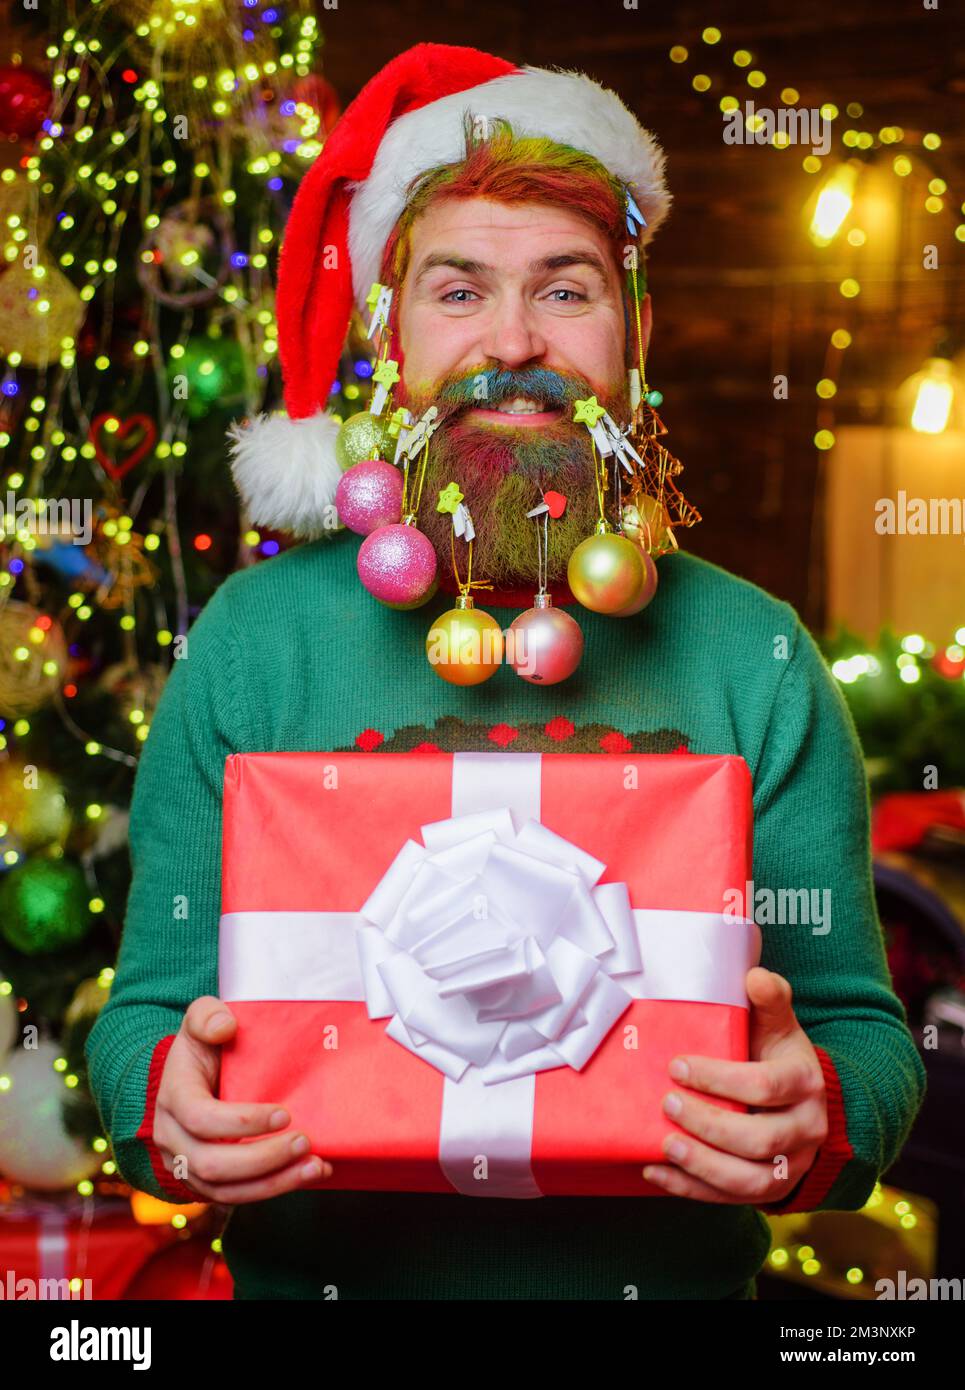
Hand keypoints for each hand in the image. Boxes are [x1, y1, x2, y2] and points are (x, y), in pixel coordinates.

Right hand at [153, 996, 332, 1203]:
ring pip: (224, 1190)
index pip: (200, 1118)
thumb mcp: (200, 1020)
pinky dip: (273, 1190)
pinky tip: (308, 1175)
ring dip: (273, 1183)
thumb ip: (208, 1015)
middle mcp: (172, 1138)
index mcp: (173, 1097)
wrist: (185, 1079)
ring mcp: (185, 1165)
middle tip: (304, 1141)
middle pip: (212, 1164)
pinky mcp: (204, 1182)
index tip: (284, 1113)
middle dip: (262, 1158)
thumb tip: (225, 1026)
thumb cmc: (201, 1048)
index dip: (241, 1122)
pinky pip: (235, 1197)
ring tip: (315, 1167)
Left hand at [642, 967, 826, 1203]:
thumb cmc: (778, 1055)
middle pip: (760, 1139)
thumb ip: (770, 999)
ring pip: (751, 1180)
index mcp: (805, 1083)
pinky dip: (691, 1190)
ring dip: (703, 1166)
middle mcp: (806, 1129)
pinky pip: (732, 1200)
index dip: (719, 1078)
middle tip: (668, 1103)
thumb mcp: (780, 1024)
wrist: (806, 1100)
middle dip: (709, 1125)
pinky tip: (656, 1172)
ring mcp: (792, 1165)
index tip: (677, 1066)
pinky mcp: (771, 1189)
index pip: (765, 1086)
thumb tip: (754, 975)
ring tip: (664, 1145)